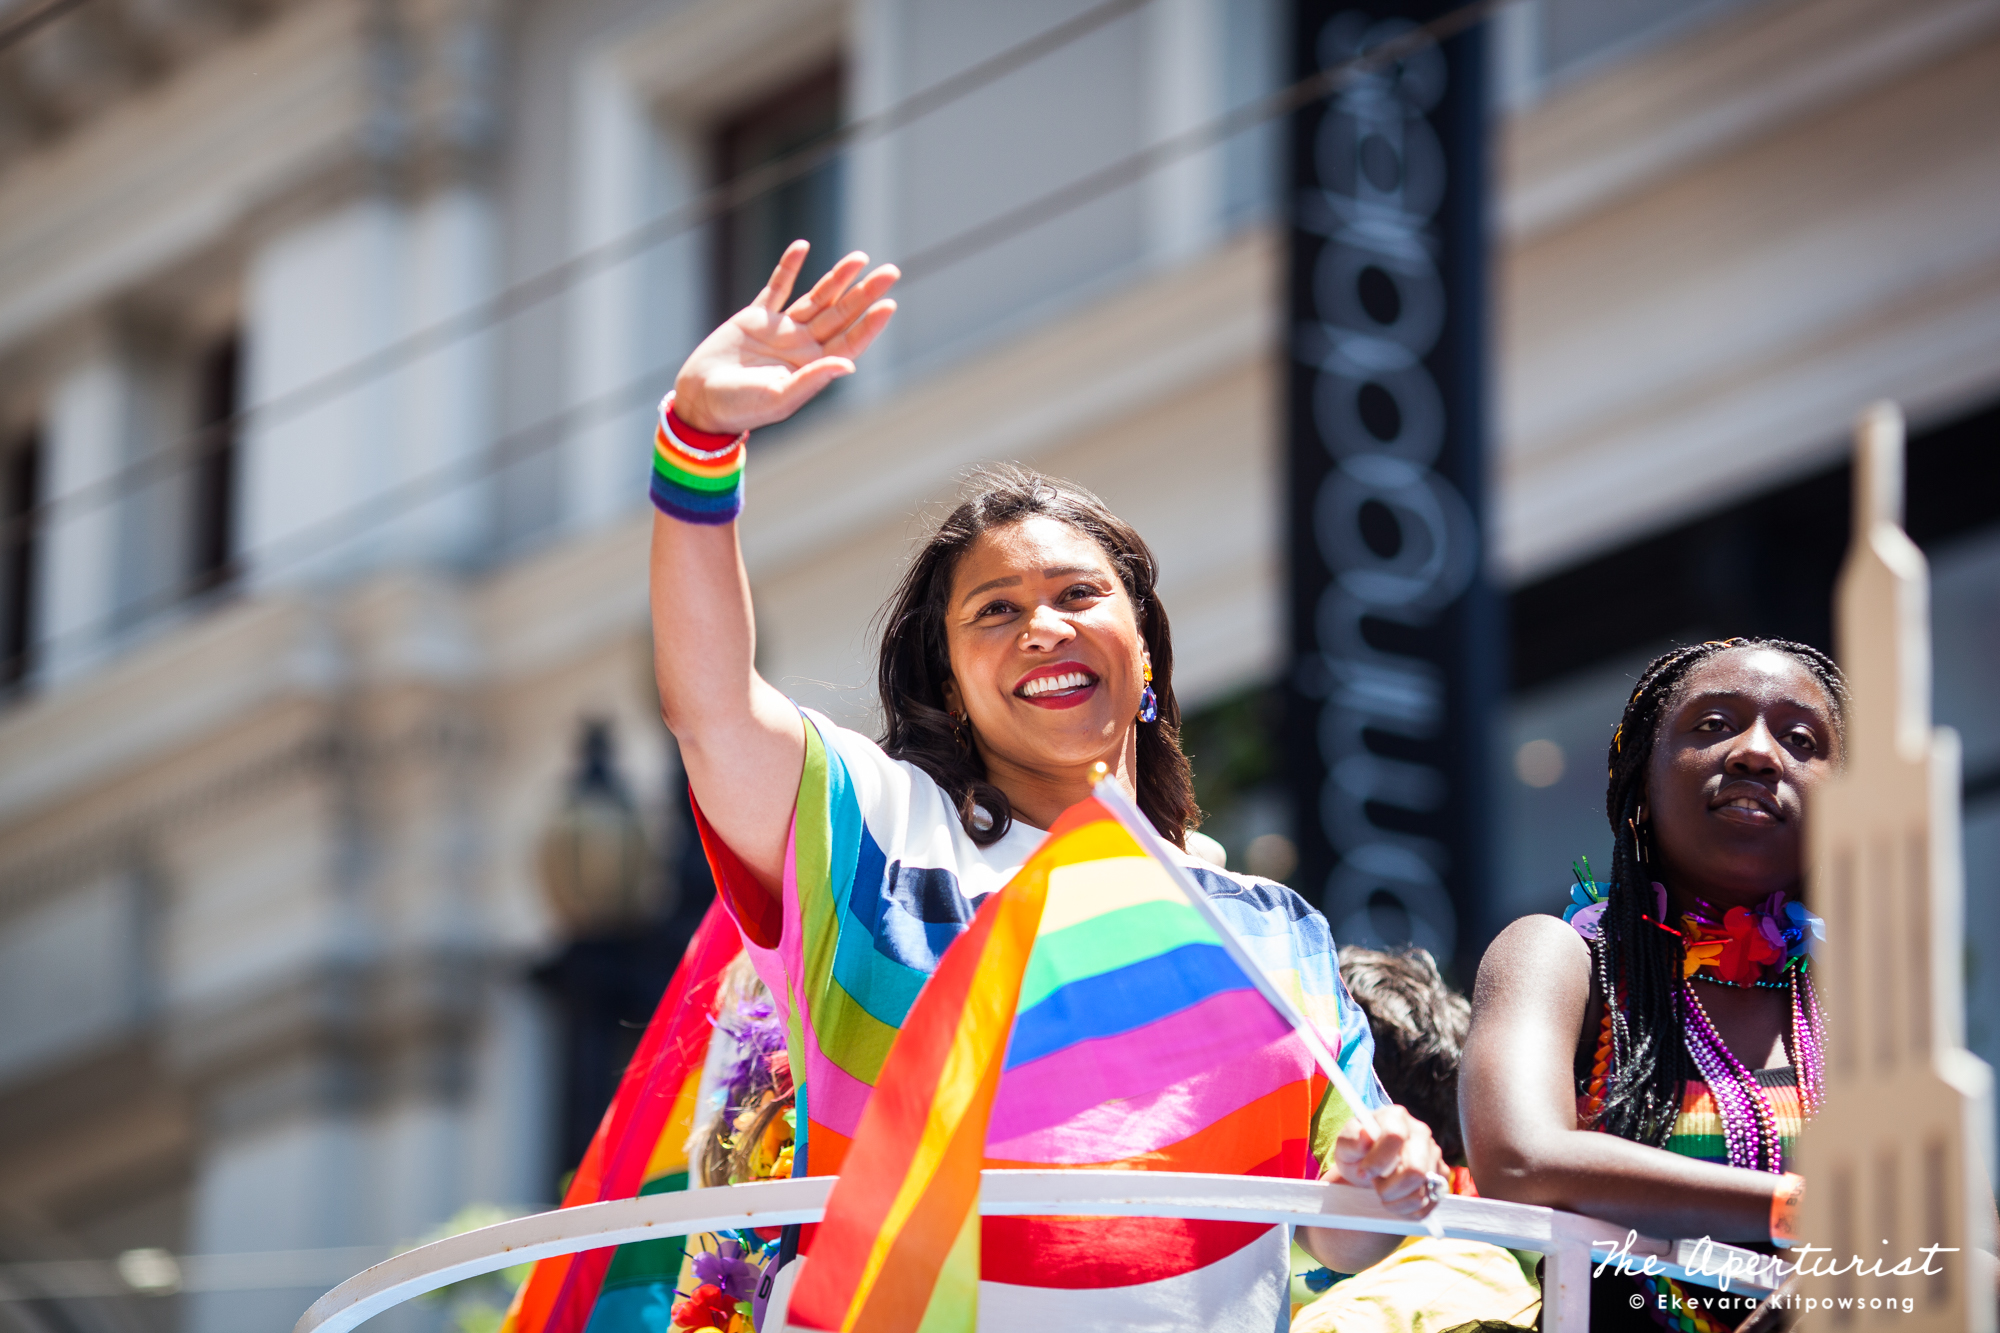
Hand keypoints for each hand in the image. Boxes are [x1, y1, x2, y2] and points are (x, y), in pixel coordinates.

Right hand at [672, 241, 898, 434]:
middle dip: (864, 293)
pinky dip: (788, 267)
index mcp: (812, 367)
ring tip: (859, 258)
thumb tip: (849, 364)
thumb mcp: (778, 397)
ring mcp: (781, 330)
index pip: (849, 341)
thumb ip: (812, 380)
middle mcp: (802, 346)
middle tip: (891, 272)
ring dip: (838, 278)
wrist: (700, 400)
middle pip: (841, 314)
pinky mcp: (756, 318)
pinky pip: (776, 288)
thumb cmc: (740, 408)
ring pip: (816, 297)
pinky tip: (802, 247)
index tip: (888, 304)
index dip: (869, 324)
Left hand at [1326, 1105, 1446, 1219]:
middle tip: (1375, 1186)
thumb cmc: (1357, 1153)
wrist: (1370, 1169)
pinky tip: (1396, 1201)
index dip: (1377, 1161)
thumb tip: (1365, 1136)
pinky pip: (1428, 1205)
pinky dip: (1407, 1210)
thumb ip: (1351, 1140)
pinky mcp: (1441, 1178)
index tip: (1363, 1173)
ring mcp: (1434, 1155)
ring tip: (1384, 1192)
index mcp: (1396, 1117)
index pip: (1394, 1137)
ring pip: (1422, 1192)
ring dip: (1396, 1200)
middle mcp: (1421, 1133)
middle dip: (1389, 1188)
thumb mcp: (1345, 1145)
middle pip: (1415, 1170)